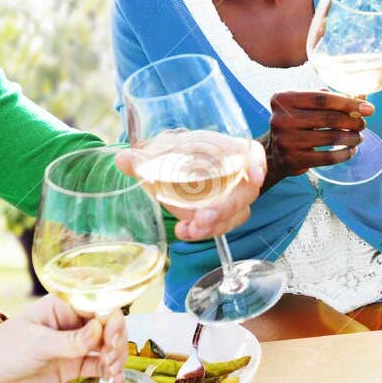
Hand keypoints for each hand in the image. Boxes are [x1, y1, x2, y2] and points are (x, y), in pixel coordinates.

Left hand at [0, 297, 128, 382]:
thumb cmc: (1, 351)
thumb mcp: (36, 343)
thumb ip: (70, 341)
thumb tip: (100, 331)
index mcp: (60, 305)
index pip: (96, 303)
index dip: (110, 318)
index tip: (111, 336)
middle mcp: (70, 322)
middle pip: (107, 324)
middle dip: (116, 339)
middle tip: (111, 357)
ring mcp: (72, 345)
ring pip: (106, 345)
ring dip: (115, 356)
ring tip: (111, 371)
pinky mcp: (71, 366)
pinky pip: (98, 366)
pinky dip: (109, 371)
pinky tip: (112, 379)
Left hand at [117, 140, 266, 240]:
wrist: (172, 168)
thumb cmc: (175, 155)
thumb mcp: (160, 152)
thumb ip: (144, 157)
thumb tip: (124, 159)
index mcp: (223, 149)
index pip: (250, 152)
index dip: (257, 163)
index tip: (254, 178)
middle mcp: (233, 174)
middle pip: (243, 192)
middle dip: (224, 208)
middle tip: (202, 218)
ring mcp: (229, 197)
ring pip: (234, 214)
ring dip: (214, 226)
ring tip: (190, 231)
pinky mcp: (220, 216)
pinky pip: (219, 226)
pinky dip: (202, 232)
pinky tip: (184, 232)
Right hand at [262, 91, 372, 181]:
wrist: (273, 153)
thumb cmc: (296, 123)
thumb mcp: (306, 105)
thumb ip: (331, 98)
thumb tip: (362, 97)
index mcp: (284, 98)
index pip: (322, 98)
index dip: (348, 103)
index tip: (369, 109)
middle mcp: (281, 118)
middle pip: (328, 118)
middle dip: (352, 121)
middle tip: (363, 124)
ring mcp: (285, 140)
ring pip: (330, 138)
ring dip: (351, 138)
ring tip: (358, 137)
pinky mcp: (292, 160)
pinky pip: (327, 158)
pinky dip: (344, 154)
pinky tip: (351, 150)